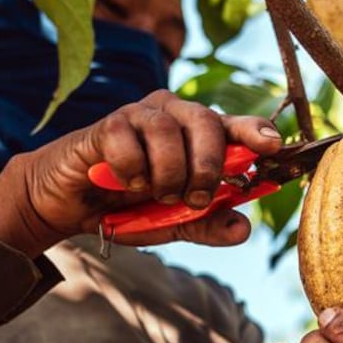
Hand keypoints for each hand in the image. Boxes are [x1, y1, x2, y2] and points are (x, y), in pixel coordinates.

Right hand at [0, 90, 283, 255]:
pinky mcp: (108, 123)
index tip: (273, 145)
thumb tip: (243, 228)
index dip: (255, 130)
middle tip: (191, 198)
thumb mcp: (172, 224)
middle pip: (207, 123)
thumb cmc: (126, 207)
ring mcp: (140, 115)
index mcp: (197, 135)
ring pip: (169, 132)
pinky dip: (131, 170)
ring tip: (154, 193)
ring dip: (166, 174)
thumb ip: (206, 224)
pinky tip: (122, 181)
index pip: (234, 126)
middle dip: (205, 168)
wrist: (69, 206)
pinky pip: (129, 141)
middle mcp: (174, 115)